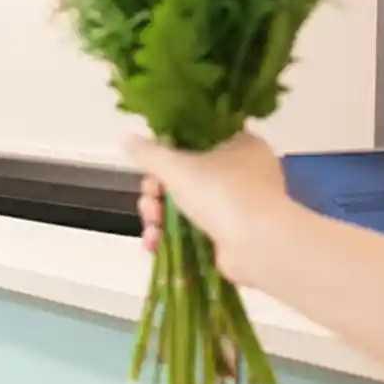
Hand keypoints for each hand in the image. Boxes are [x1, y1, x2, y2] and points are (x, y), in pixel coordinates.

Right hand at [127, 131, 294, 285]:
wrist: (258, 246)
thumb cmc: (222, 193)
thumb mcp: (177, 166)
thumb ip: (148, 152)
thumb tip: (125, 136)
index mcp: (238, 143)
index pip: (193, 141)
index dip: (165, 156)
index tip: (150, 171)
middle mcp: (243, 171)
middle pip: (185, 176)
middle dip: (156, 194)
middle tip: (149, 204)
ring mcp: (240, 205)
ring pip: (186, 205)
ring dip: (160, 218)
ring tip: (151, 230)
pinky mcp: (233, 234)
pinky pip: (194, 229)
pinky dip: (172, 236)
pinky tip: (155, 244)